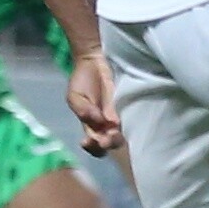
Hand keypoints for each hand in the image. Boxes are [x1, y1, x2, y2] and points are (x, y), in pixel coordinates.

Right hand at [64, 44, 124, 158]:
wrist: (96, 60)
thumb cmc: (83, 79)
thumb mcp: (74, 95)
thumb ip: (82, 110)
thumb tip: (96, 121)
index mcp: (92, 126)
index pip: (93, 145)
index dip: (91, 147)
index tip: (86, 141)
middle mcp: (108, 125)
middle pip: (110, 144)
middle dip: (107, 144)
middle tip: (105, 139)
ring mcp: (121, 116)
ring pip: (122, 135)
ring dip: (117, 138)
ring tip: (113, 133)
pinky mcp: (132, 105)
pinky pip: (134, 119)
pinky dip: (131, 124)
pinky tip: (124, 122)